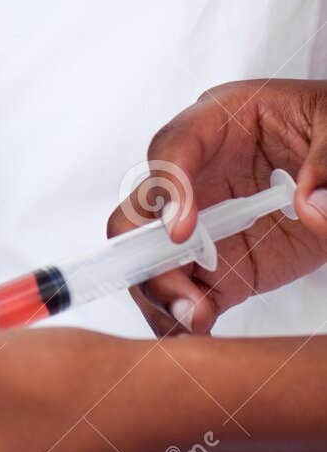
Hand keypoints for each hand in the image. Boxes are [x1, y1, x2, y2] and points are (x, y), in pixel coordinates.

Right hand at [108, 78, 326, 334]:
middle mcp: (197, 174)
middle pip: (142, 210)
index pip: (173, 148)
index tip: (180, 229)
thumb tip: (311, 205)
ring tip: (193, 318)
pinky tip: (198, 329)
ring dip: (161, 292)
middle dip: (146, 252)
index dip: (168, 188)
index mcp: (218, 122)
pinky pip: (189, 292)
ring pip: (151, 258)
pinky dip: (185, 315)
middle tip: (178, 286)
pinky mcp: (224, 264)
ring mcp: (205, 223)